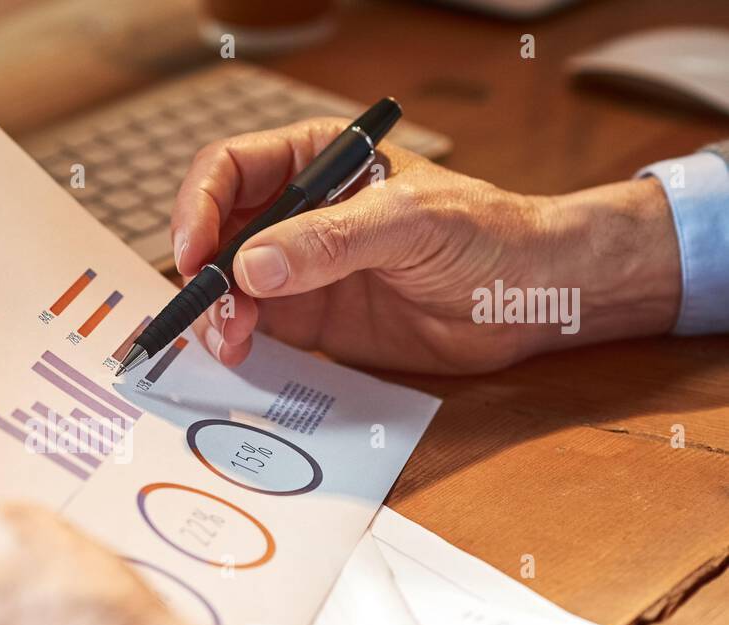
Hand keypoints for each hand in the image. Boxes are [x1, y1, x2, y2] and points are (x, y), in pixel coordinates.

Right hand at [171, 118, 680, 373]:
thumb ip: (332, 241)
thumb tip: (253, 267)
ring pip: (227, 288)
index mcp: (315, 163)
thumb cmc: (489, 234)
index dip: (198, 208)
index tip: (195, 254)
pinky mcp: (311, 321)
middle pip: (215, 234)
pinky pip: (254, 330)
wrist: (534, 299)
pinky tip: (241, 358)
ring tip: (232, 343)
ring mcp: (300, 270)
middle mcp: (297, 214)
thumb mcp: (412, 223)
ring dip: (216, 316)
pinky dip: (236, 345)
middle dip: (202, 274)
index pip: (229, 171)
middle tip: (217, 313)